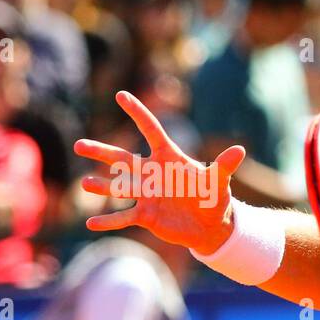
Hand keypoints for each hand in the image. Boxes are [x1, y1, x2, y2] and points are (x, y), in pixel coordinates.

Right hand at [75, 90, 245, 256]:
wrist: (210, 225)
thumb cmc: (213, 197)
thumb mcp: (219, 181)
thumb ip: (224, 166)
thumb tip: (240, 150)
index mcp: (168, 159)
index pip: (151, 131)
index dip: (138, 113)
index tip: (121, 95)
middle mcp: (152, 174)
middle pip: (123, 159)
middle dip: (102, 152)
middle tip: (79, 145)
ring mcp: (146, 194)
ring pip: (119, 187)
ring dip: (102, 186)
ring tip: (86, 183)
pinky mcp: (145, 215)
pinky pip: (123, 217)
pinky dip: (109, 221)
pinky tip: (90, 224)